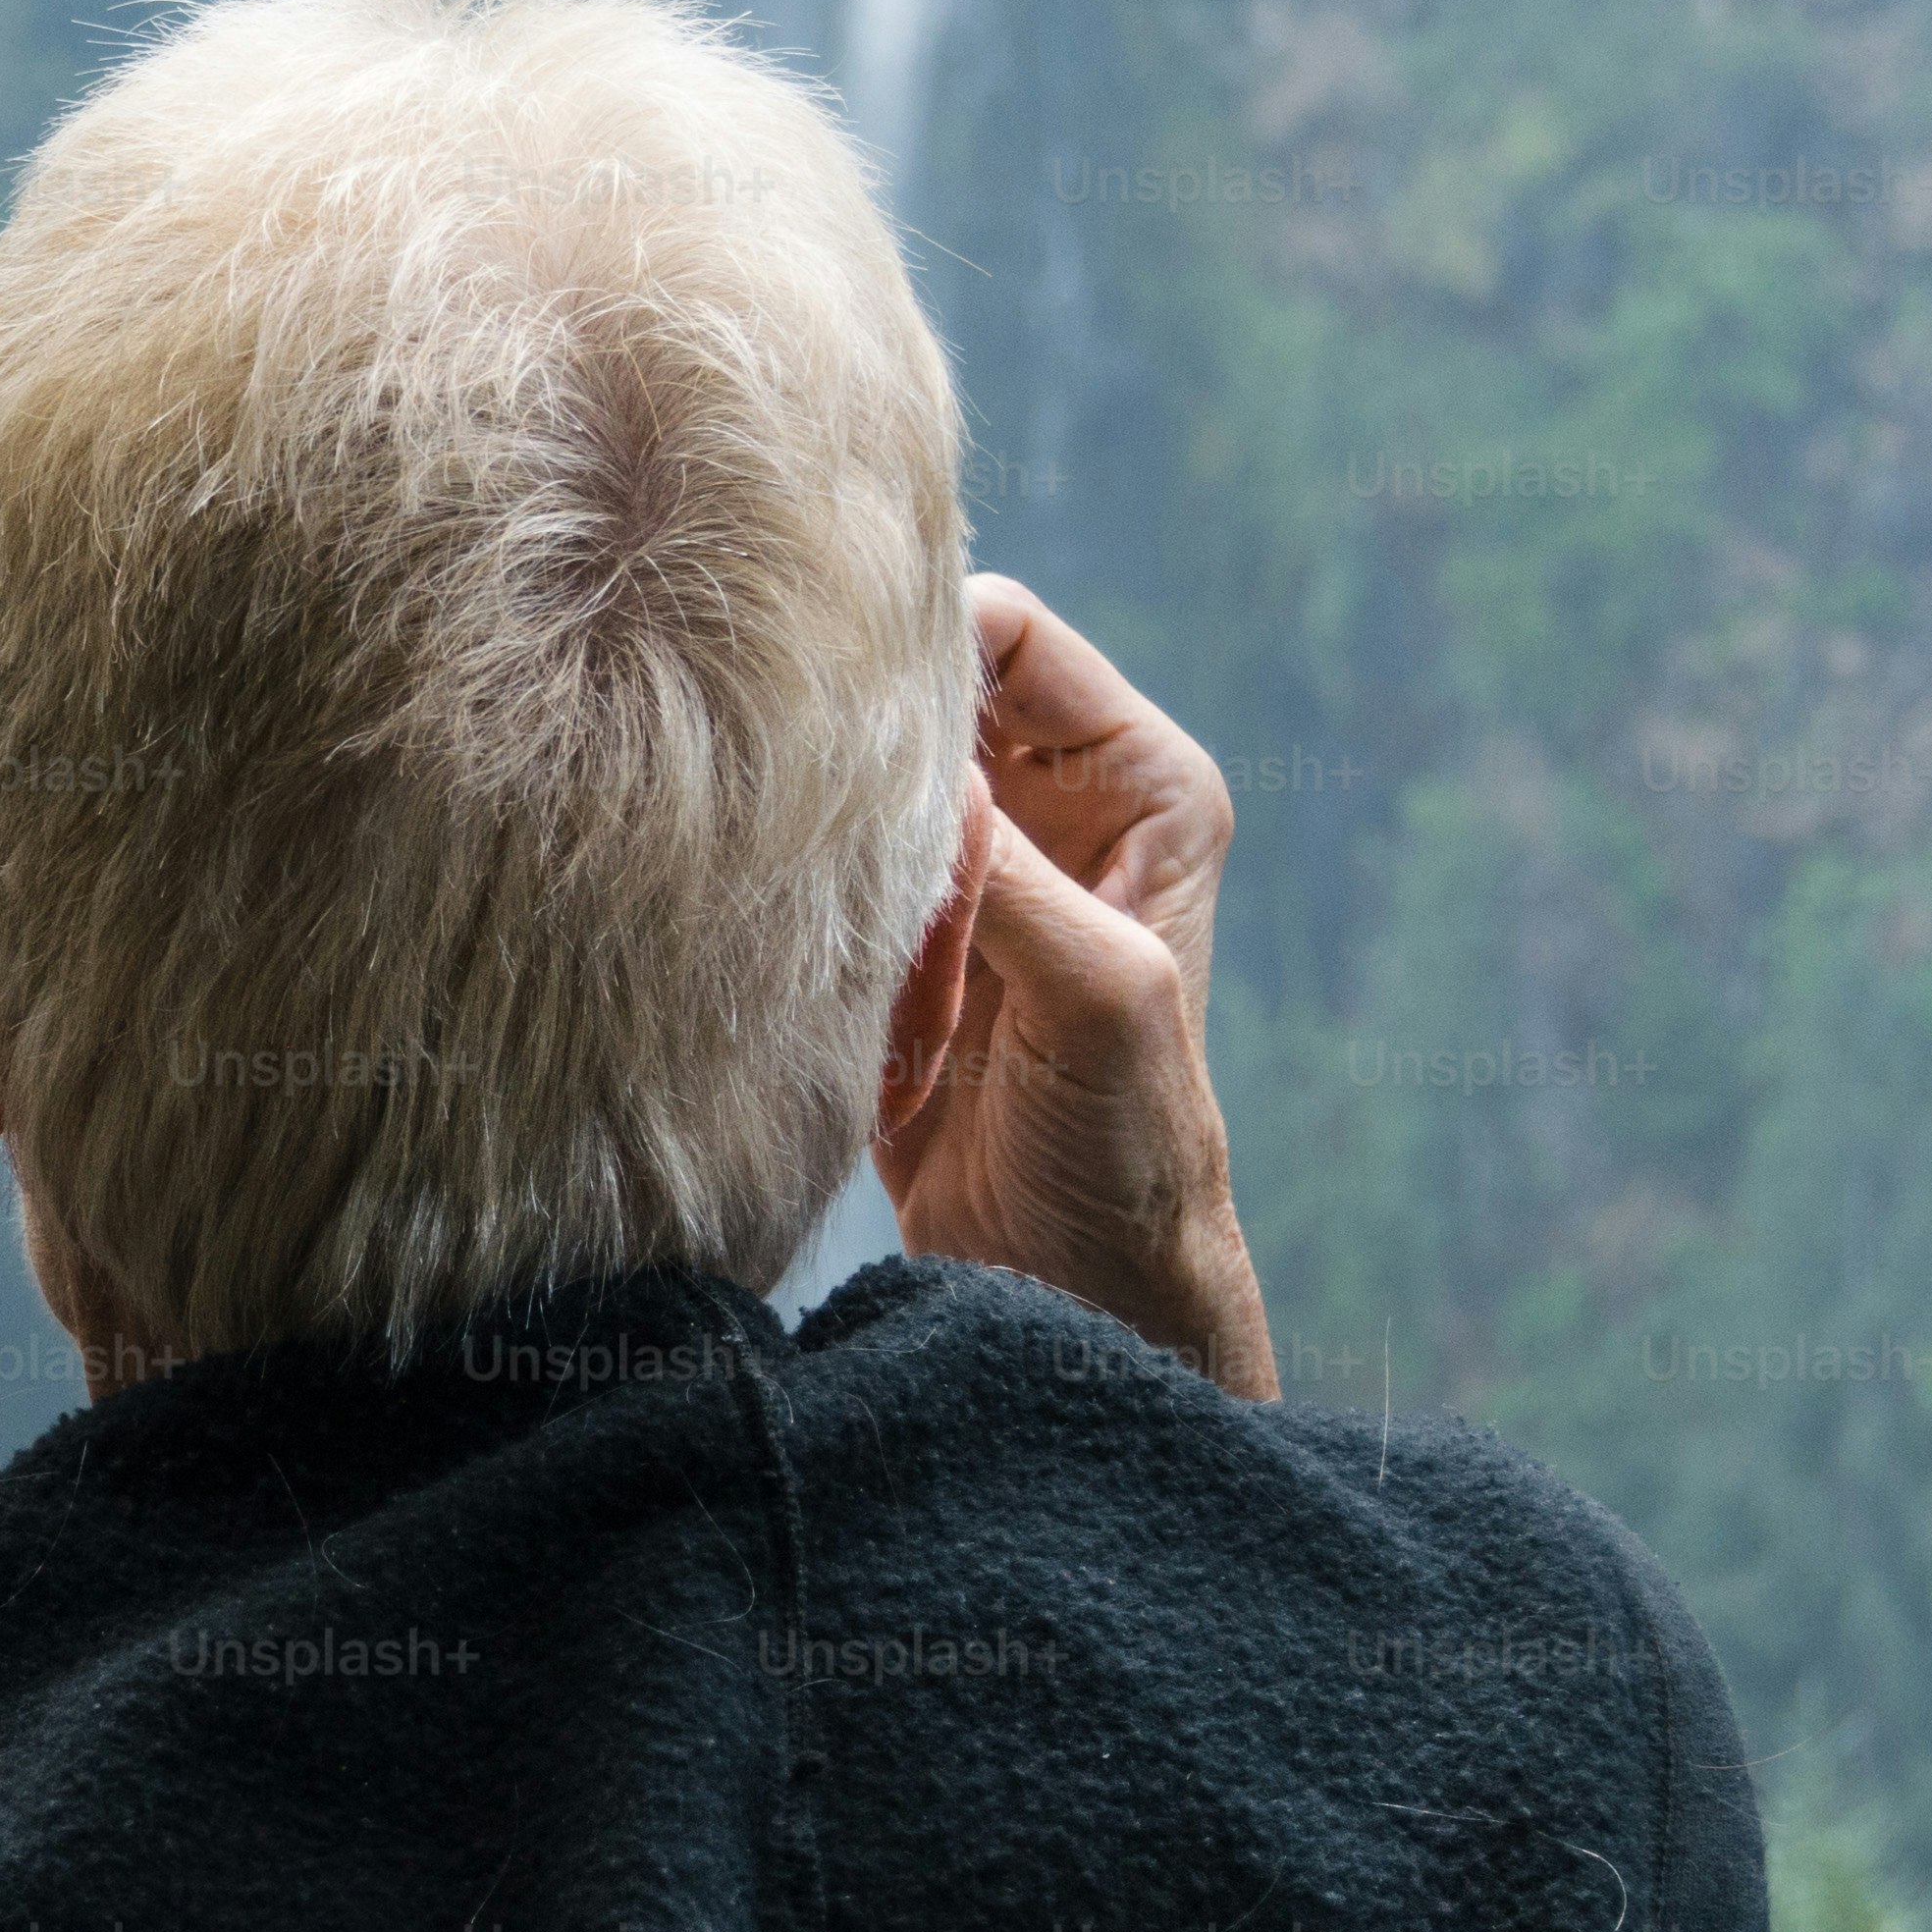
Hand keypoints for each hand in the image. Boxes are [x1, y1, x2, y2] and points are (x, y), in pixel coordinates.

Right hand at [874, 578, 1277, 1399]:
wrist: (1072, 1301)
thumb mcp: (1102, 998)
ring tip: (807, 902)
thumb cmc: (1130, 1155)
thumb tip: (903, 762)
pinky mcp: (897, 942)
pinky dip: (794, 903)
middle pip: (918, 691)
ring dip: (817, 830)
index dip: (919, 646)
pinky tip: (796, 958)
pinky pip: (817, 869)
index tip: (838, 701)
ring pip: (856, 777)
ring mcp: (972, 872)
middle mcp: (1059, 806)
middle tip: (789, 790)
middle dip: (853, 732)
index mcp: (1142, 781)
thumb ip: (1014, 873)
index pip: (1007, 630)